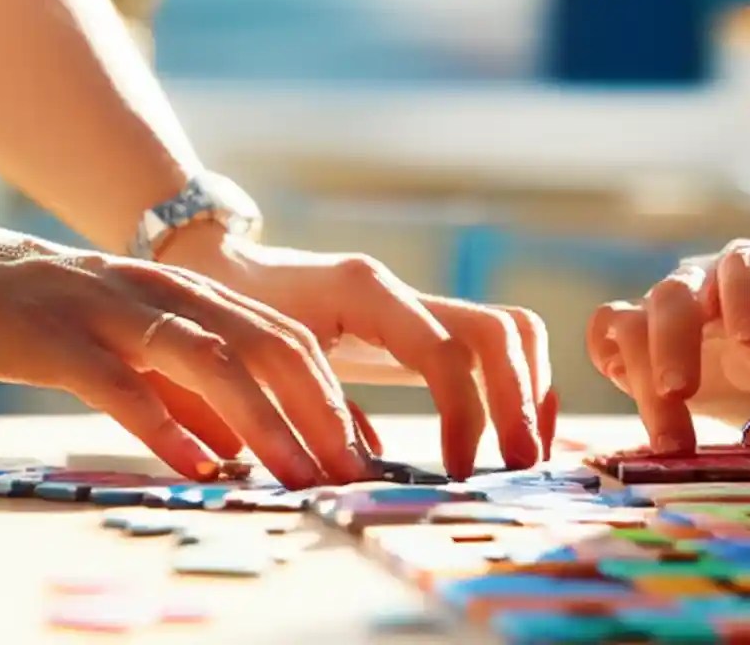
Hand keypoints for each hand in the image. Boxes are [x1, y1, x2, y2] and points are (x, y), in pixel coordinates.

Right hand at [0, 219, 370, 488]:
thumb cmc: (45, 317)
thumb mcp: (130, 349)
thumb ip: (184, 391)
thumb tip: (238, 446)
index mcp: (189, 294)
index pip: (286, 339)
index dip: (332, 394)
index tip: (364, 450)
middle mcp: (164, 294)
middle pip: (266, 345)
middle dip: (318, 410)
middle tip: (352, 471)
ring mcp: (111, 311)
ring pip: (208, 359)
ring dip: (263, 421)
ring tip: (301, 475)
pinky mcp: (54, 338)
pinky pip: (119, 382)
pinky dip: (165, 424)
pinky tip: (198, 465)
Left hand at [159, 224, 553, 479]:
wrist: (220, 269)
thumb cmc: (226, 317)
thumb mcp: (256, 364)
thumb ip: (308, 413)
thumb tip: (364, 479)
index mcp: (364, 293)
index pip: (444, 351)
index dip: (464, 414)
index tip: (458, 472)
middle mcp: (404, 292)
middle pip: (501, 331)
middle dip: (519, 402)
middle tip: (517, 468)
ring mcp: (420, 303)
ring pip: (511, 331)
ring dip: (529, 391)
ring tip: (524, 454)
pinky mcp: (425, 325)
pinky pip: (493, 345)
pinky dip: (515, 385)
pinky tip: (510, 432)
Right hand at [586, 240, 749, 452]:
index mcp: (747, 271)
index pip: (740, 264)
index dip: (742, 297)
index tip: (749, 340)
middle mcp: (696, 280)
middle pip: (672, 295)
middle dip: (673, 343)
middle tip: (680, 390)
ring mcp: (656, 305)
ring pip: (631, 322)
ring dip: (644, 380)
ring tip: (672, 440)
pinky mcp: (627, 334)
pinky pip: (602, 332)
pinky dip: (607, 359)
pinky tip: (632, 399)